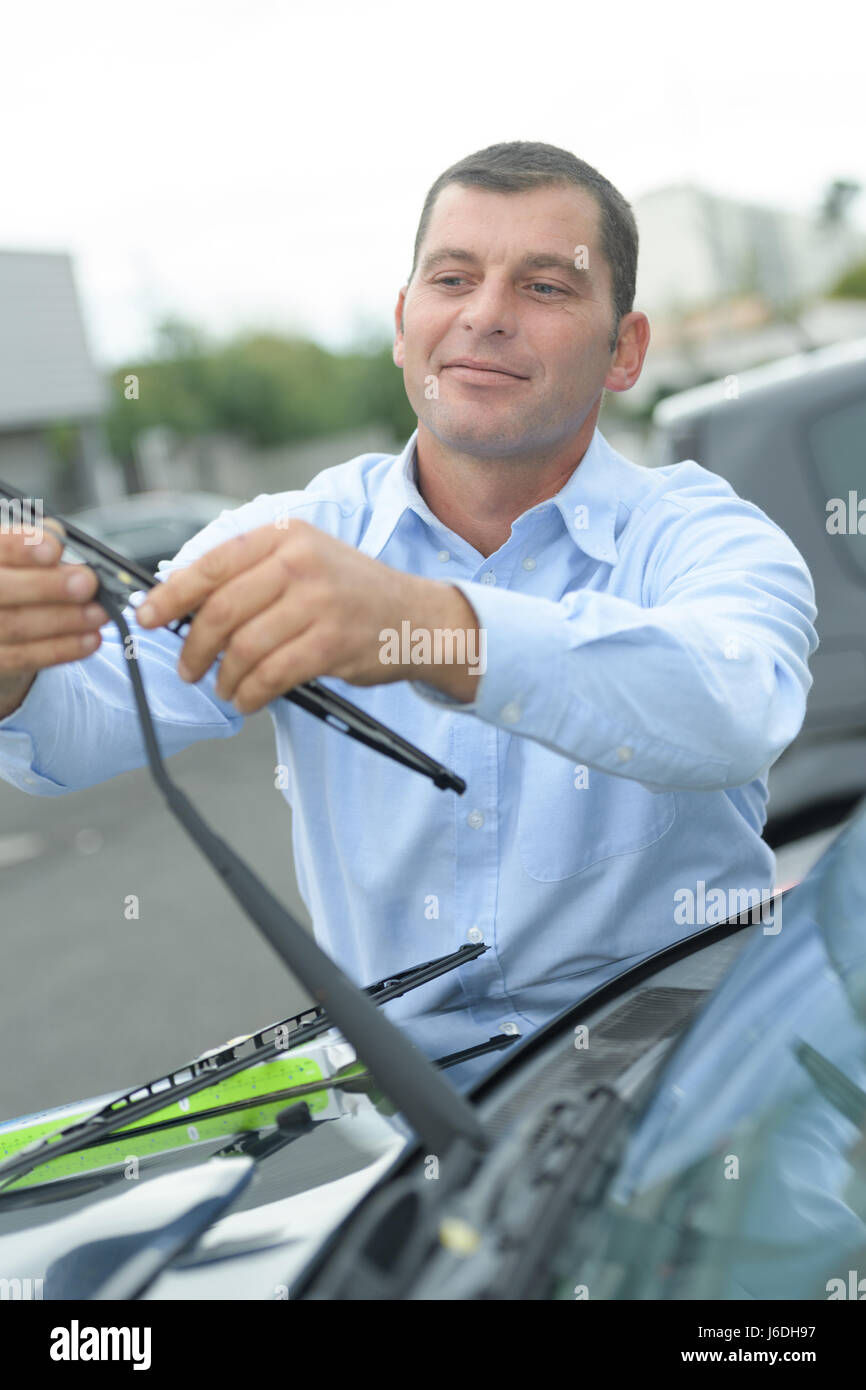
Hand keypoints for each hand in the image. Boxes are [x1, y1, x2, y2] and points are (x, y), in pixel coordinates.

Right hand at [0, 519, 107, 713]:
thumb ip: (39, 540)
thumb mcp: (24, 552)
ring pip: (17, 626)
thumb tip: (59, 539)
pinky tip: (91, 639)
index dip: (22, 547)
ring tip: (100, 612)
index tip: (55, 548)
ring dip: (66, 620)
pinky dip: (62, 649)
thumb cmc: (19, 577)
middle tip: (88, 583)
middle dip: (49, 586)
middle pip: (2, 589)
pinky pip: (25, 657)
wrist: (3, 619)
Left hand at [135, 519, 481, 712]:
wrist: (415, 617)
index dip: (172, 595)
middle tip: (188, 668)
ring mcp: (318, 602)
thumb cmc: (349, 593)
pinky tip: (248, 699)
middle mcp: (300, 563)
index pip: (212, 564)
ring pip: (244, 647)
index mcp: (285, 536)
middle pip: (222, 610)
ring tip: (224, 688)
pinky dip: (251, 693)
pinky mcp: (332, 642)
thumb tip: (181, 602)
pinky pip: (273, 674)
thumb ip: (250, 574)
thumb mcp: (303, 561)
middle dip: (194, 646)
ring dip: (224, 677)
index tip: (147, 617)